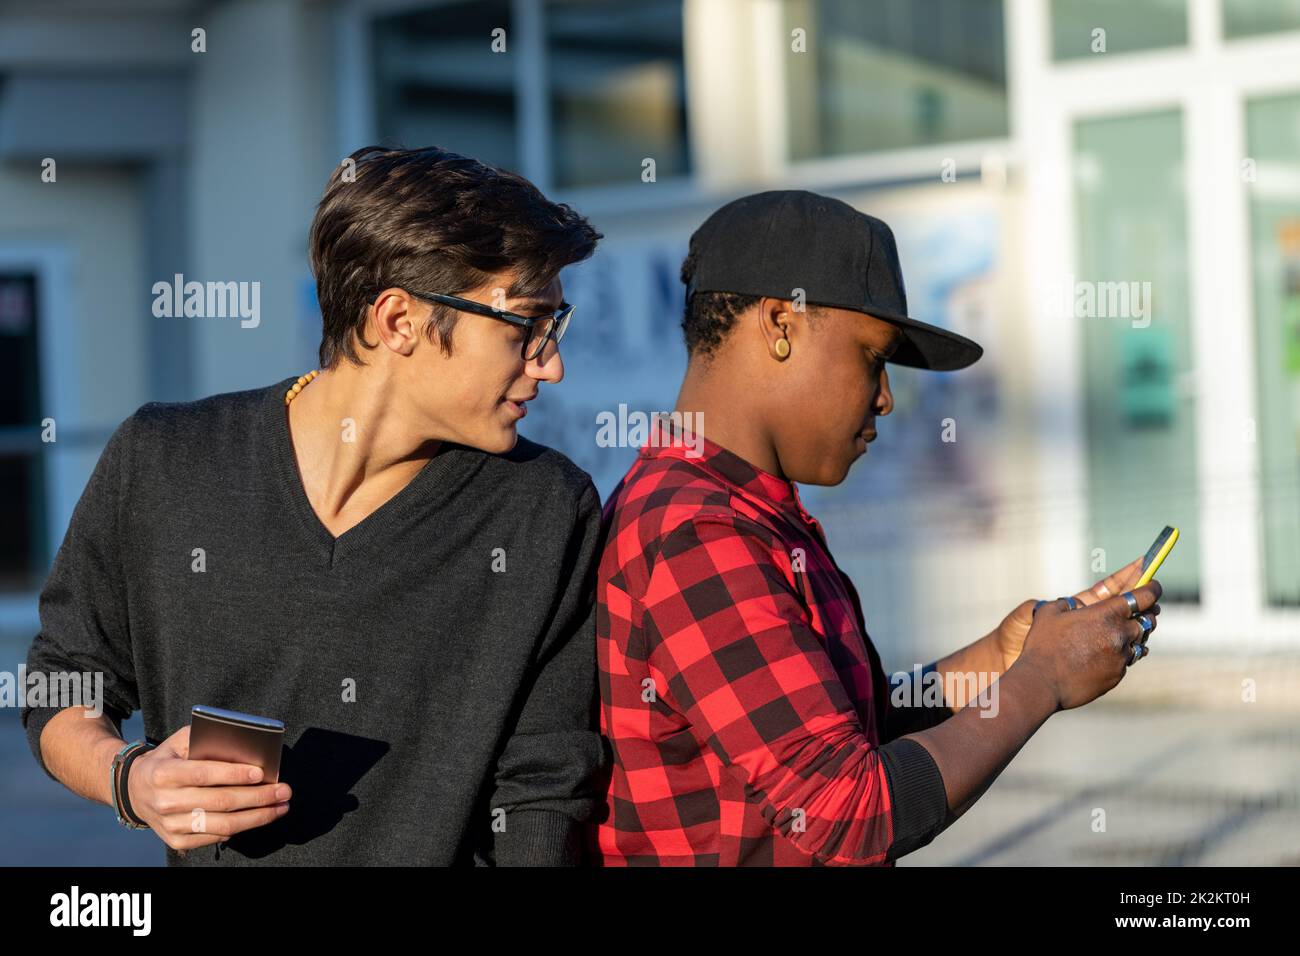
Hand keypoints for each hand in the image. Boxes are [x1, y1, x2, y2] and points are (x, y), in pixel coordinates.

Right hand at [126, 725, 290, 852]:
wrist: (134, 790)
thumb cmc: (167, 760)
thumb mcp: (180, 741)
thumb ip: (207, 739)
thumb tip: (245, 745)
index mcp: (164, 773)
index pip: (204, 774)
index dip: (234, 775)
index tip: (262, 773)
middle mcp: (165, 801)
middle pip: (220, 801)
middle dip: (258, 797)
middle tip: (284, 791)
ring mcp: (170, 825)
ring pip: (222, 824)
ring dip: (257, 817)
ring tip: (280, 807)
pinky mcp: (176, 841)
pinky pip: (215, 836)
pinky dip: (240, 828)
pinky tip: (258, 818)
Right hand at [991, 555, 1147, 672]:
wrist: (1042, 682)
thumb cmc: (1042, 645)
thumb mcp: (1050, 613)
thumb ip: (1067, 603)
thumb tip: (1074, 604)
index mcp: (1106, 614)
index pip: (1144, 596)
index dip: (1152, 588)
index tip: (1153, 585)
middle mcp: (1120, 634)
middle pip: (1147, 620)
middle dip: (1145, 614)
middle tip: (1136, 612)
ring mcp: (1121, 657)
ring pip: (1139, 642)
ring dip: (1133, 636)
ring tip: (1119, 634)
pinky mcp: (1117, 675)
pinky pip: (1126, 660)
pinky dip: (1120, 655)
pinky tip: (1104, 655)